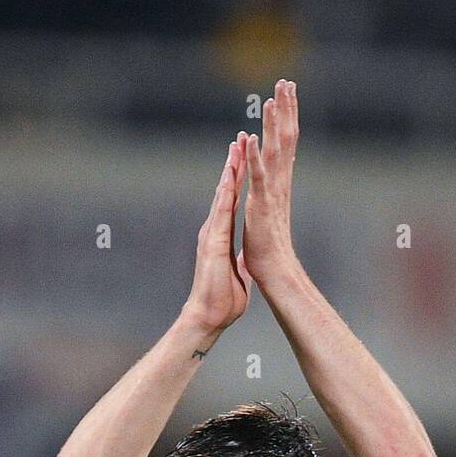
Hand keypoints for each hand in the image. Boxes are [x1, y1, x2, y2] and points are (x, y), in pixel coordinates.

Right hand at [184, 137, 251, 335]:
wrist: (208, 316)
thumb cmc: (222, 301)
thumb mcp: (237, 274)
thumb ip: (239, 261)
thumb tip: (246, 258)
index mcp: (220, 237)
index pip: (231, 202)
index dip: (238, 181)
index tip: (243, 161)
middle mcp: (214, 230)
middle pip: (225, 191)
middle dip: (233, 166)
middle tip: (239, 140)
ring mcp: (212, 233)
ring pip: (222, 194)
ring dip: (230, 170)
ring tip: (236, 147)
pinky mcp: (213, 240)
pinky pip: (221, 210)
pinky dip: (227, 190)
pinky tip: (231, 174)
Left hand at [242, 78, 299, 286]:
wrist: (275, 271)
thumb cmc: (269, 249)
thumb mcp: (269, 213)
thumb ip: (271, 194)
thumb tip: (275, 183)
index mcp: (280, 183)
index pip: (287, 143)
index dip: (287, 116)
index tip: (288, 93)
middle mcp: (280, 183)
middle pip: (286, 138)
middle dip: (286, 109)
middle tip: (286, 82)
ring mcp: (271, 192)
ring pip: (275, 151)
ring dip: (273, 124)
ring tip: (271, 98)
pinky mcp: (260, 205)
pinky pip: (257, 176)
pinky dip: (254, 156)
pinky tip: (250, 138)